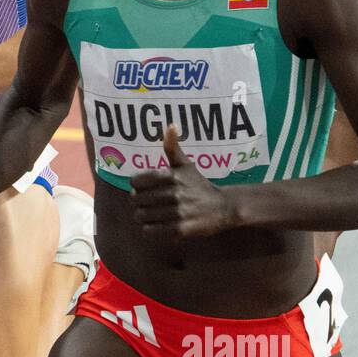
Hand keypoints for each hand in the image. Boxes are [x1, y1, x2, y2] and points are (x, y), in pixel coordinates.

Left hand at [129, 126, 235, 240]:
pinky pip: (150, 231)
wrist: (222, 207)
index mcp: (170, 176)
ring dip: (144, 217)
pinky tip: (158, 225)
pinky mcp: (179, 229)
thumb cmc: (199, 185)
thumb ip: (173, 147)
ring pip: (140, 216)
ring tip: (152, 214)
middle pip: (135, 200)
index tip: (144, 188)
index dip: (136, 185)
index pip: (135, 181)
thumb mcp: (185, 165)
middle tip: (148, 203)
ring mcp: (176, 212)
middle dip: (139, 202)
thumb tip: (170, 125)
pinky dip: (150, 230)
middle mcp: (172, 193)